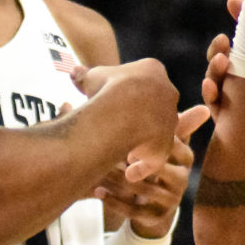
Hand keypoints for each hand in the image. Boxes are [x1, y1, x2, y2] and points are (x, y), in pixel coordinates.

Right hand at [73, 58, 177, 181]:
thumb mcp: (92, 78)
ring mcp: (170, 119)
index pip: (142, 84)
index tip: (112, 106)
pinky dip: (144, 166)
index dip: (126, 96)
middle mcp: (168, 94)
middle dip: (137, 119)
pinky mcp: (166, 143)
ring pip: (156, 133)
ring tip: (125, 154)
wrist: (121, 110)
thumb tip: (74, 71)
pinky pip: (156, 158)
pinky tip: (130, 173)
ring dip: (141, 142)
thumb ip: (86, 76)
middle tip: (119, 129)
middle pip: (153, 108)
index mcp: (153, 71)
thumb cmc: (106, 89)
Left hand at [97, 105, 209, 234]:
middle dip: (132, 160)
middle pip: (159, 169)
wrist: (156, 203)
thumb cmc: (159, 163)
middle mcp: (183, 179)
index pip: (175, 146)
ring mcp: (171, 200)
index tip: (129, 142)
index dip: (151, 143)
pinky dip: (114, 201)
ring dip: (119, 180)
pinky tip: (98, 191)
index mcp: (186, 158)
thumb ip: (178, 124)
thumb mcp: (168, 143)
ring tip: (99, 172)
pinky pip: (134, 210)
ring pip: (144, 190)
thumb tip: (204, 107)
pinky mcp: (157, 217)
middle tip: (110, 155)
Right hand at [200, 0, 241, 113]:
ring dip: (213, 70)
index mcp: (243, 68)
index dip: (221, 44)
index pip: (227, 51)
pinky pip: (212, 103)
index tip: (225, 36)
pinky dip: (210, 93)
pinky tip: (211, 87)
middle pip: (217, 64)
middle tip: (224, 44)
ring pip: (212, 81)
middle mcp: (232, 82)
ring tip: (221, 61)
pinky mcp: (223, 116)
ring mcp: (227, 99)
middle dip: (216, 53)